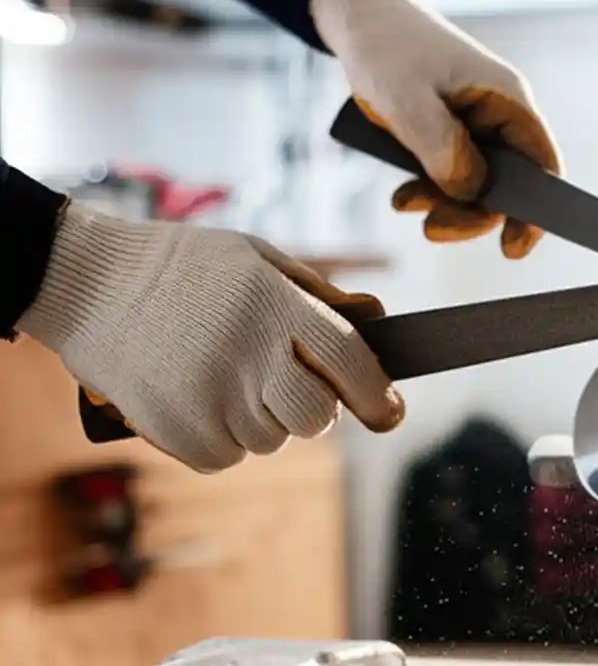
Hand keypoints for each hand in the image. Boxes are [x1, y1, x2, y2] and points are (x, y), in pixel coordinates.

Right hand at [17, 203, 403, 472]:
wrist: (88, 284)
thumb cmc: (186, 270)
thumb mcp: (257, 259)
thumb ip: (319, 294)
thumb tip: (379, 316)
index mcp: (272, 304)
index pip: (348, 358)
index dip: (377, 392)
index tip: (389, 411)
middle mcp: (245, 353)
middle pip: (316, 416)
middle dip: (316, 409)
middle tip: (288, 384)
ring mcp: (208, 396)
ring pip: (273, 440)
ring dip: (264, 420)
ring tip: (225, 376)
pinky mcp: (175, 431)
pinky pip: (228, 457)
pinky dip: (224, 439)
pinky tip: (198, 398)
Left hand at [312, 0, 561, 259]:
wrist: (360, 20)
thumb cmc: (386, 50)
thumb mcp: (408, 100)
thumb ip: (442, 147)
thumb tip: (471, 193)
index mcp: (507, 100)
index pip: (542, 164)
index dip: (536, 211)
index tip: (512, 249)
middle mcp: (500, 114)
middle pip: (508, 184)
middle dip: (472, 212)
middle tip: (432, 229)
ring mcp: (477, 124)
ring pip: (478, 184)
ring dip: (445, 203)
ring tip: (405, 203)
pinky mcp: (452, 132)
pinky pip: (453, 173)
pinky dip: (431, 190)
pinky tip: (403, 197)